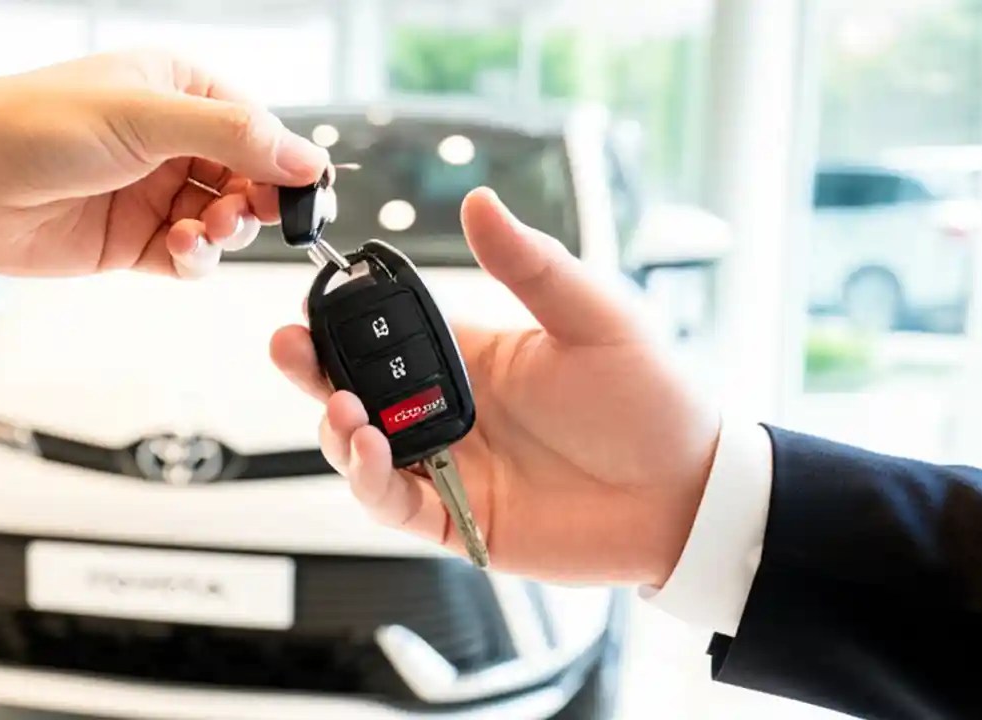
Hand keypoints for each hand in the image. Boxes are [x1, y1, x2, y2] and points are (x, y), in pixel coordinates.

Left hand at [0, 50, 329, 277]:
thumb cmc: (35, 125)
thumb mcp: (146, 116)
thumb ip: (234, 136)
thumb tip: (308, 157)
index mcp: (177, 89)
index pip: (256, 126)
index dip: (283, 160)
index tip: (305, 190)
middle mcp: (170, 138)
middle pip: (247, 178)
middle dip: (255, 201)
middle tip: (250, 215)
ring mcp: (151, 190)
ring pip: (222, 221)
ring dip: (223, 231)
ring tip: (203, 231)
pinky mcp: (132, 239)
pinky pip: (188, 256)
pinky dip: (194, 258)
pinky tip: (178, 249)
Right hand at [271, 188, 720, 586]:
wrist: (691, 496)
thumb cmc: (653, 403)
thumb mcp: (594, 318)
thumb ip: (530, 265)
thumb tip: (480, 201)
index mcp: (476, 360)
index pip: (389, 336)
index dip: (345, 323)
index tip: (314, 305)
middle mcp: (453, 414)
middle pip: (360, 393)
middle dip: (313, 373)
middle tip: (289, 349)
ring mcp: (453, 469)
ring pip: (364, 452)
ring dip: (338, 429)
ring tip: (342, 411)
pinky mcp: (461, 521)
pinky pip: (397, 508)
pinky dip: (372, 485)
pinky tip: (371, 455)